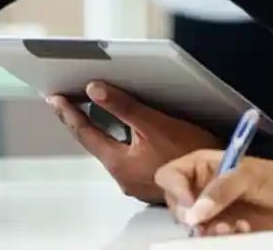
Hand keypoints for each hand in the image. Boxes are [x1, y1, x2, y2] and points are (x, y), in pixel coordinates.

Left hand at [47, 81, 221, 202]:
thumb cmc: (191, 155)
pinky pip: (125, 156)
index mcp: (119, 163)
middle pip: (94, 143)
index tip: (54, 98)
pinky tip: (121, 129)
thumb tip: (94, 89)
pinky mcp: (147, 180)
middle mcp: (122, 176)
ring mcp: (135, 181)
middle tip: (64, 102)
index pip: (85, 133)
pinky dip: (117, 139)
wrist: (218, 183)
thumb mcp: (155, 124)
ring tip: (87, 109)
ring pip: (110, 149)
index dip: (68, 113)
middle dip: (79, 121)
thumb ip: (123, 106)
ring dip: (100, 129)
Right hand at [154, 149, 272, 235]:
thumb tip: (196, 213)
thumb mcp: (248, 176)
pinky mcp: (223, 229)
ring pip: (191, 225)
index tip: (190, 205)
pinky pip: (209, 238)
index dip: (174, 190)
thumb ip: (220, 190)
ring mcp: (211, 210)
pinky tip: (241, 230)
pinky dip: (220, 238)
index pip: (170, 175)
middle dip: (189, 215)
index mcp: (202, 166)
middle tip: (206, 221)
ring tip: (228, 228)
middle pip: (174, 203)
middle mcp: (201, 188)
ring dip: (206, 230)